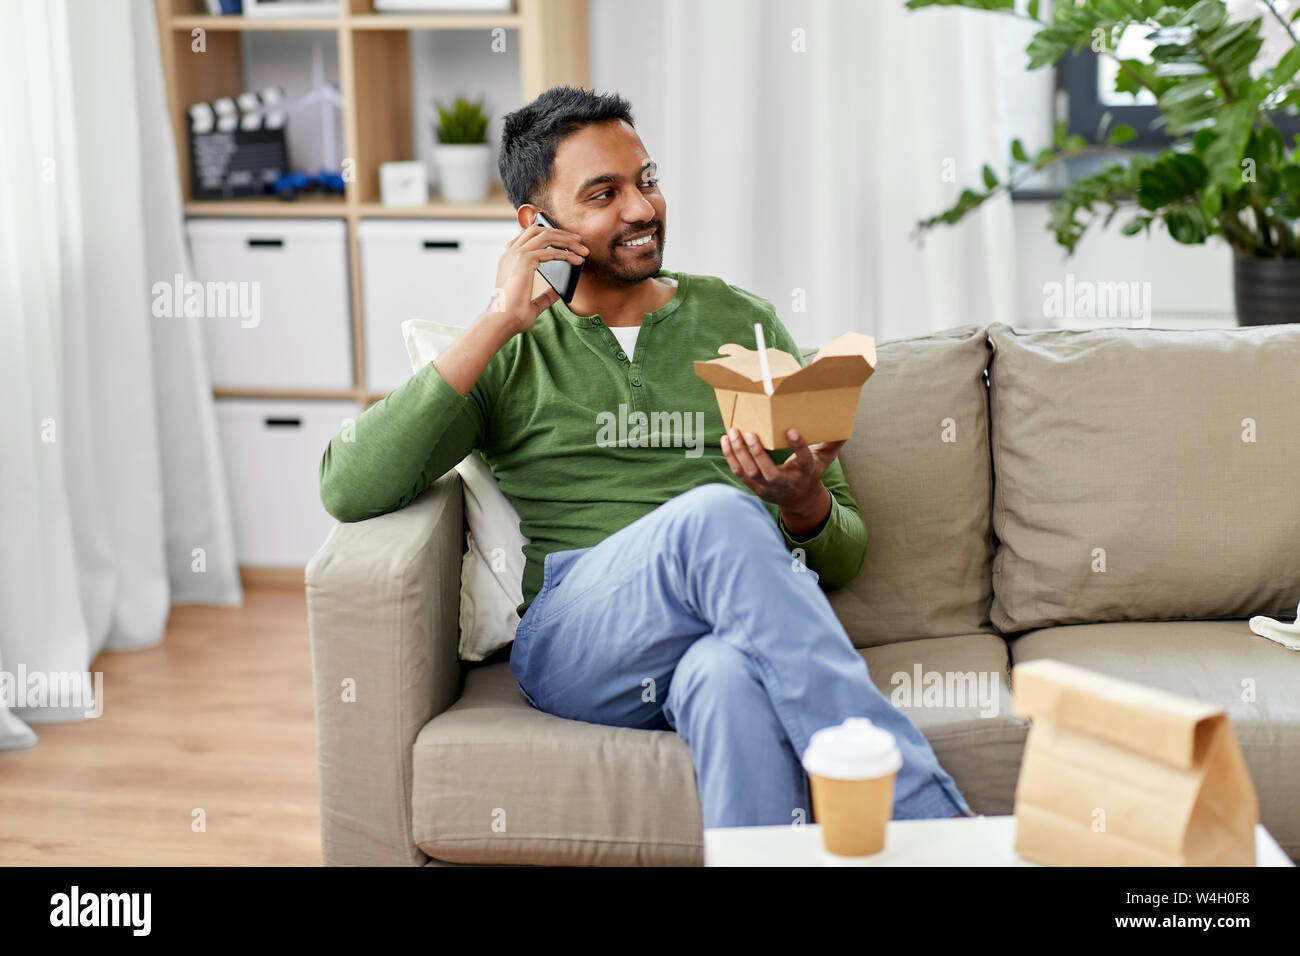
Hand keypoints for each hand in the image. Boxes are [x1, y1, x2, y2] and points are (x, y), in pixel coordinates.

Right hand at [491, 218, 588, 333]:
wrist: (502, 321)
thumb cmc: (513, 315)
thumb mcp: (533, 303)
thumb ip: (545, 295)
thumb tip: (558, 292)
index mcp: (509, 260)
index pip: (529, 236)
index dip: (550, 235)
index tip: (567, 242)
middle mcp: (511, 253)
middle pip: (538, 230)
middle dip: (561, 233)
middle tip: (579, 241)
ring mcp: (516, 255)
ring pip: (545, 236)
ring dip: (566, 240)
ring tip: (582, 249)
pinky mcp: (524, 260)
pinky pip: (550, 251)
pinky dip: (566, 254)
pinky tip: (577, 260)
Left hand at [720, 428, 845, 534]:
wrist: (798, 500)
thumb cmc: (809, 473)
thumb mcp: (823, 460)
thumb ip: (832, 444)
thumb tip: (846, 429)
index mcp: (805, 473)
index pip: (803, 460)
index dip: (798, 446)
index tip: (791, 430)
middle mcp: (785, 483)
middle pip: (768, 472)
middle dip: (757, 453)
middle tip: (748, 433)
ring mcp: (767, 487)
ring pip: (749, 473)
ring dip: (739, 453)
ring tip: (732, 432)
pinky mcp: (754, 487)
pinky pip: (739, 473)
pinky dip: (731, 457)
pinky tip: (726, 441)